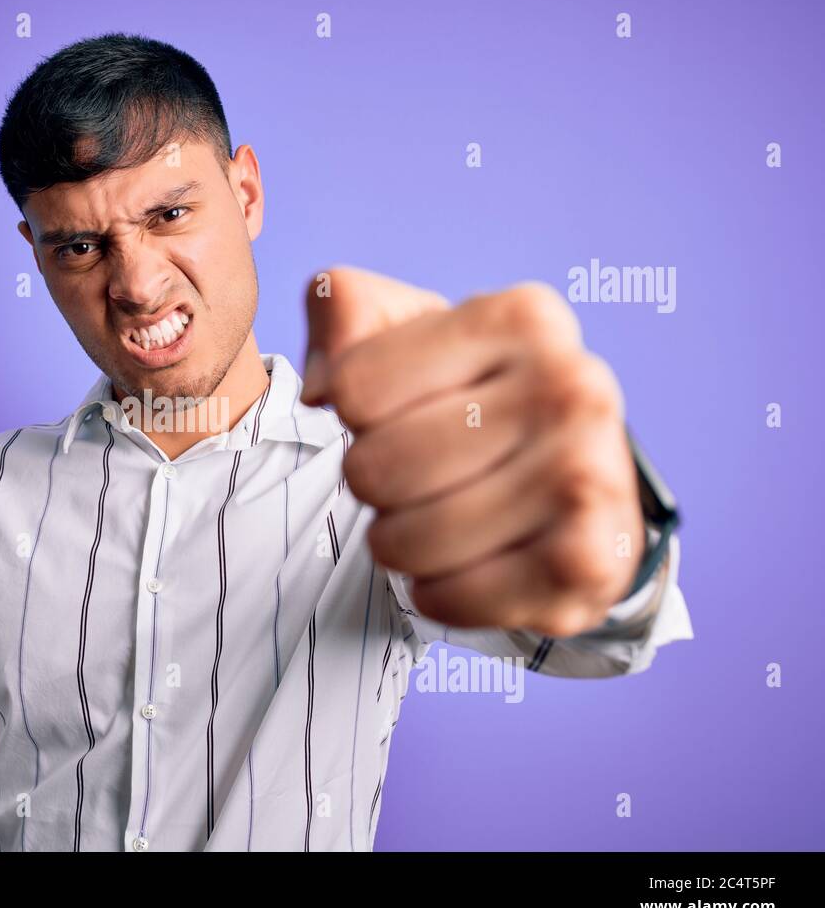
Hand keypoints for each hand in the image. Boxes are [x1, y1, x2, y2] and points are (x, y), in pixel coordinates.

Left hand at [300, 265, 643, 637]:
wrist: (585, 494)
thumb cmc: (476, 405)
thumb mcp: (409, 334)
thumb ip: (343, 309)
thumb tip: (318, 388)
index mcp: (523, 317)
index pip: (354, 388)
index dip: (358, 416)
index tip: (404, 414)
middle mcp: (571, 386)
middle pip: (375, 468)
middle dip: (374, 487)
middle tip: (415, 481)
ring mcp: (588, 474)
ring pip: (406, 540)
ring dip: (401, 545)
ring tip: (439, 523)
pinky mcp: (589, 562)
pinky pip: (452, 597)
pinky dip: (437, 595)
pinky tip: (467, 568)